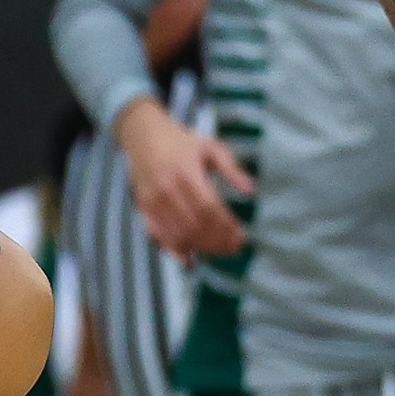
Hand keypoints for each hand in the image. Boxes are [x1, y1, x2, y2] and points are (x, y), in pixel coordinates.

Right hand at [115, 97, 254, 263]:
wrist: (144, 136)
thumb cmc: (181, 142)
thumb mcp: (210, 148)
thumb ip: (231, 169)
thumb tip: (250, 190)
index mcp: (187, 172)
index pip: (209, 208)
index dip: (226, 227)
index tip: (241, 237)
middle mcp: (168, 189)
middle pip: (195, 225)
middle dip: (217, 241)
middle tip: (234, 249)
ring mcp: (153, 201)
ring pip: (179, 234)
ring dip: (201, 247)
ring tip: (219, 252)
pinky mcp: (144, 209)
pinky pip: (158, 235)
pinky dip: (174, 251)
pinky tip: (190, 260)